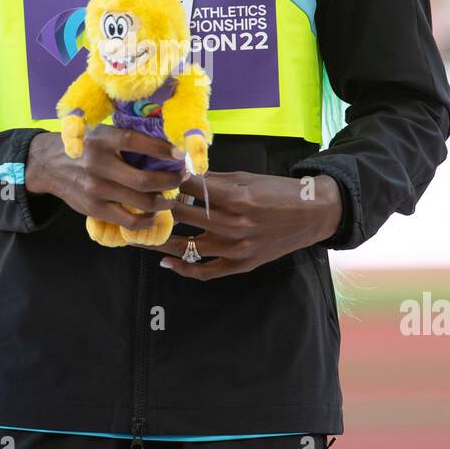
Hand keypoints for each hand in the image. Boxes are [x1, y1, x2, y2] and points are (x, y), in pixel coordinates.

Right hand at [25, 126, 185, 232]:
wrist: (49, 165)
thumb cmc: (85, 147)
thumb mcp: (102, 134)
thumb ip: (128, 141)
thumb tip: (168, 148)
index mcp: (104, 140)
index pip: (139, 143)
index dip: (164, 150)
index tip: (182, 155)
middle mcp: (99, 165)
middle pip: (145, 180)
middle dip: (171, 181)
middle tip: (181, 177)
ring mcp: (97, 190)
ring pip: (141, 203)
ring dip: (164, 202)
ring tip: (170, 197)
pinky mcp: (95, 209)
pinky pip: (129, 221)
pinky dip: (148, 220)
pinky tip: (153, 214)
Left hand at [129, 169, 343, 279]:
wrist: (313, 213)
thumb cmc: (279, 191)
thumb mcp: (246, 178)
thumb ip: (213, 181)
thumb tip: (180, 177)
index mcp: (235, 196)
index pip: (189, 188)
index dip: (166, 183)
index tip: (149, 179)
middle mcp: (234, 224)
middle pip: (183, 216)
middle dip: (158, 208)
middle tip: (136, 203)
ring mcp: (238, 248)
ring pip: (188, 247)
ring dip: (161, 240)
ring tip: (139, 233)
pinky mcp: (243, 264)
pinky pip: (207, 271)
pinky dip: (184, 269)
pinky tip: (165, 262)